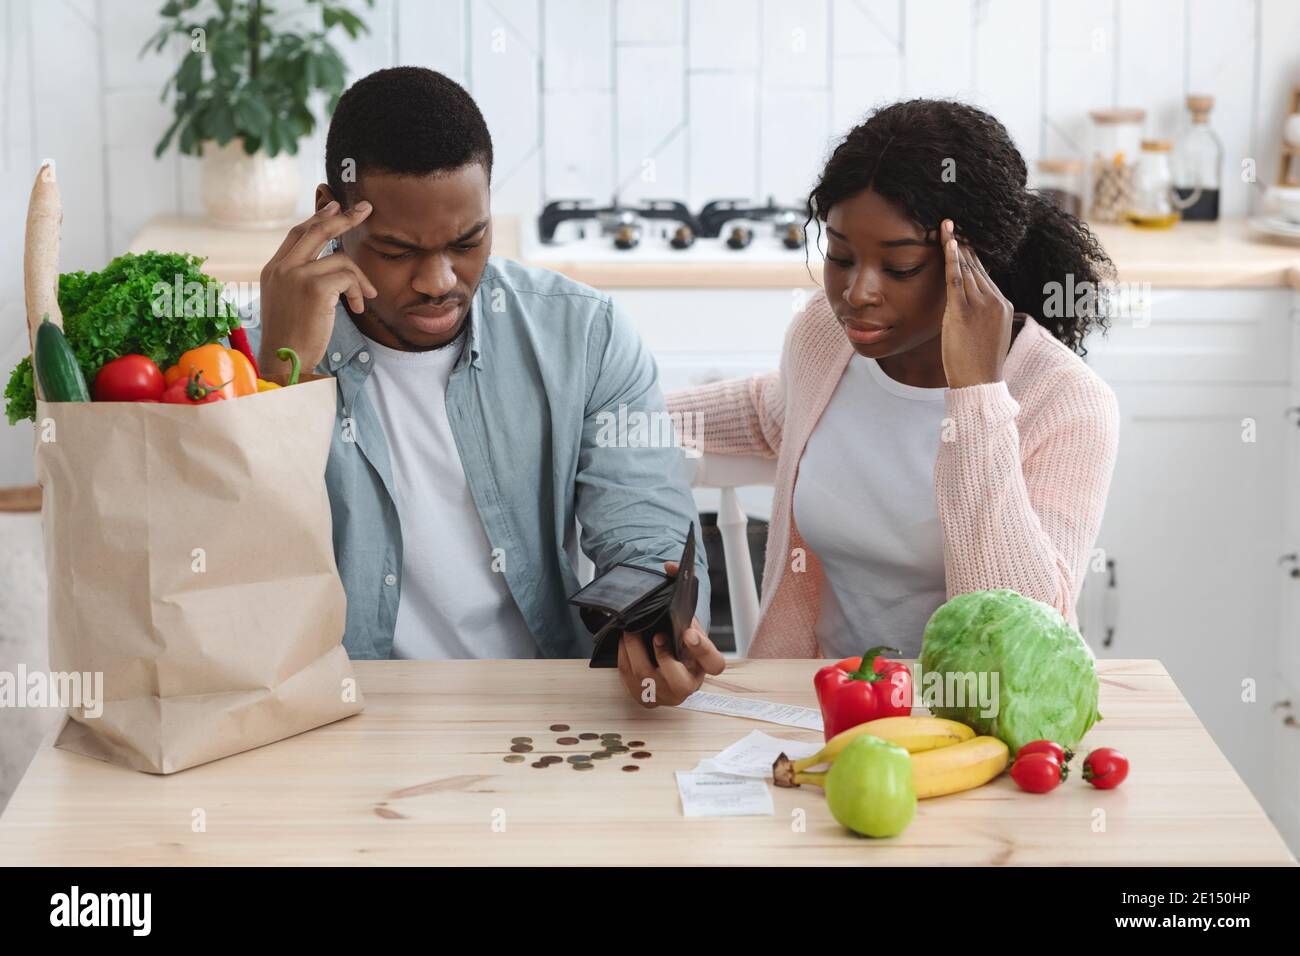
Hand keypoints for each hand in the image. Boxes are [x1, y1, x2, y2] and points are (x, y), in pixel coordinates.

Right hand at [257, 200, 378, 375]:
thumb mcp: (290, 303)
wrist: (285, 362)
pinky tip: (357, 309)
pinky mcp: (315, 288)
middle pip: (316, 230)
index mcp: (273, 270)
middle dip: (343, 217)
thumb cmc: (292, 340)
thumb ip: (301, 280)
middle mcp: (281, 268)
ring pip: (340, 259)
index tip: (335, 206)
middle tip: (366, 209)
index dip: (318, 218)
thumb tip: (331, 266)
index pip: (298, 233)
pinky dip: (359, 292)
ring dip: (360, 278)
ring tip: (364, 298)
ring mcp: (296, 276)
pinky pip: (348, 277)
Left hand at [616, 560, 724, 706]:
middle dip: (665, 657)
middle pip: (681, 682)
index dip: (702, 650)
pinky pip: (631, 681)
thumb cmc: (677, 635)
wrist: (664, 655)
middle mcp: (689, 684)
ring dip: (636, 652)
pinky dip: (625, 659)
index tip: (687, 632)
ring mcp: (666, 695)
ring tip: (630, 632)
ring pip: (649, 679)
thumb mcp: (685, 616)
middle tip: (657, 636)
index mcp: (705, 665)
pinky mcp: (646, 699)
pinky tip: (624, 643)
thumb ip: (681, 589)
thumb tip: (669, 566)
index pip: (714, 664)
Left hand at [939, 219, 1012, 388]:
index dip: (971, 256)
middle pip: (977, 267)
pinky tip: (948, 243)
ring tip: (946, 227)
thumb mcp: (984, 334)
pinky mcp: (965, 311)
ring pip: (967, 270)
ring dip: (956, 247)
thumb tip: (964, 306)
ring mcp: (982, 305)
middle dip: (963, 246)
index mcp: (1003, 305)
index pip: (985, 274)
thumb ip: (978, 315)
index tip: (962, 240)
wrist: (979, 383)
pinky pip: (957, 280)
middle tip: (951, 225)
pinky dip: (952, 260)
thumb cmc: (977, 364)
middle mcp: (996, 300)